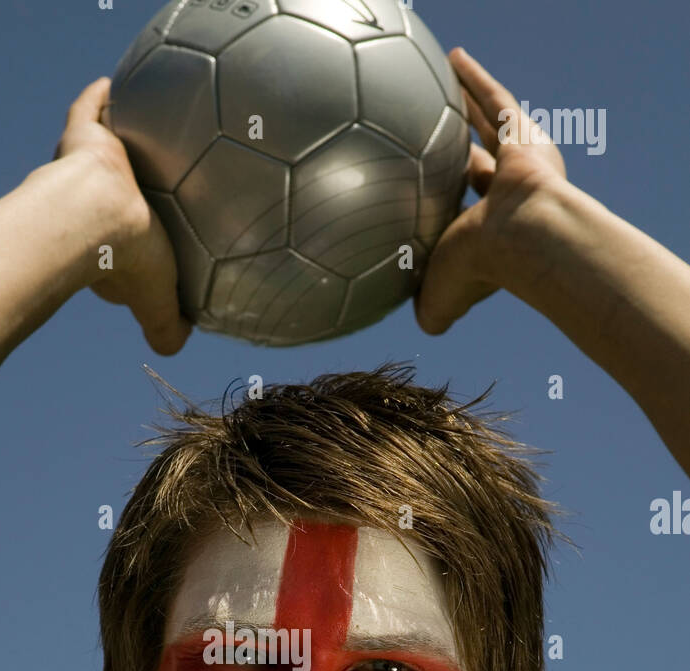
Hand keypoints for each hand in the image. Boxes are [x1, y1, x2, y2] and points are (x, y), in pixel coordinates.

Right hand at [54, 77, 191, 355]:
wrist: (96, 217)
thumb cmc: (127, 260)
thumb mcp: (157, 301)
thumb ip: (165, 326)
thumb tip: (177, 346)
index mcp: (106, 239)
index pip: (123, 234)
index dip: (137, 236)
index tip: (152, 233)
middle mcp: (90, 202)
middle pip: (111, 190)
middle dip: (122, 187)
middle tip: (144, 179)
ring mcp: (83, 166)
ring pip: (100, 152)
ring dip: (115, 143)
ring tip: (139, 128)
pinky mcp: (82, 135)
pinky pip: (90, 107)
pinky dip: (99, 96)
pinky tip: (115, 84)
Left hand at [415, 49, 567, 334]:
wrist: (528, 240)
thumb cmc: (483, 270)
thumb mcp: (442, 296)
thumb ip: (433, 309)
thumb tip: (427, 327)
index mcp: (490, 231)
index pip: (469, 215)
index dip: (453, 207)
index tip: (436, 202)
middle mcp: (507, 195)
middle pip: (479, 164)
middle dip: (465, 154)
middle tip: (442, 137)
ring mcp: (519, 161)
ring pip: (489, 126)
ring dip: (469, 106)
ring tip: (451, 85)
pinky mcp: (521, 134)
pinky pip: (494, 98)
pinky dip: (475, 80)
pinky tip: (455, 59)